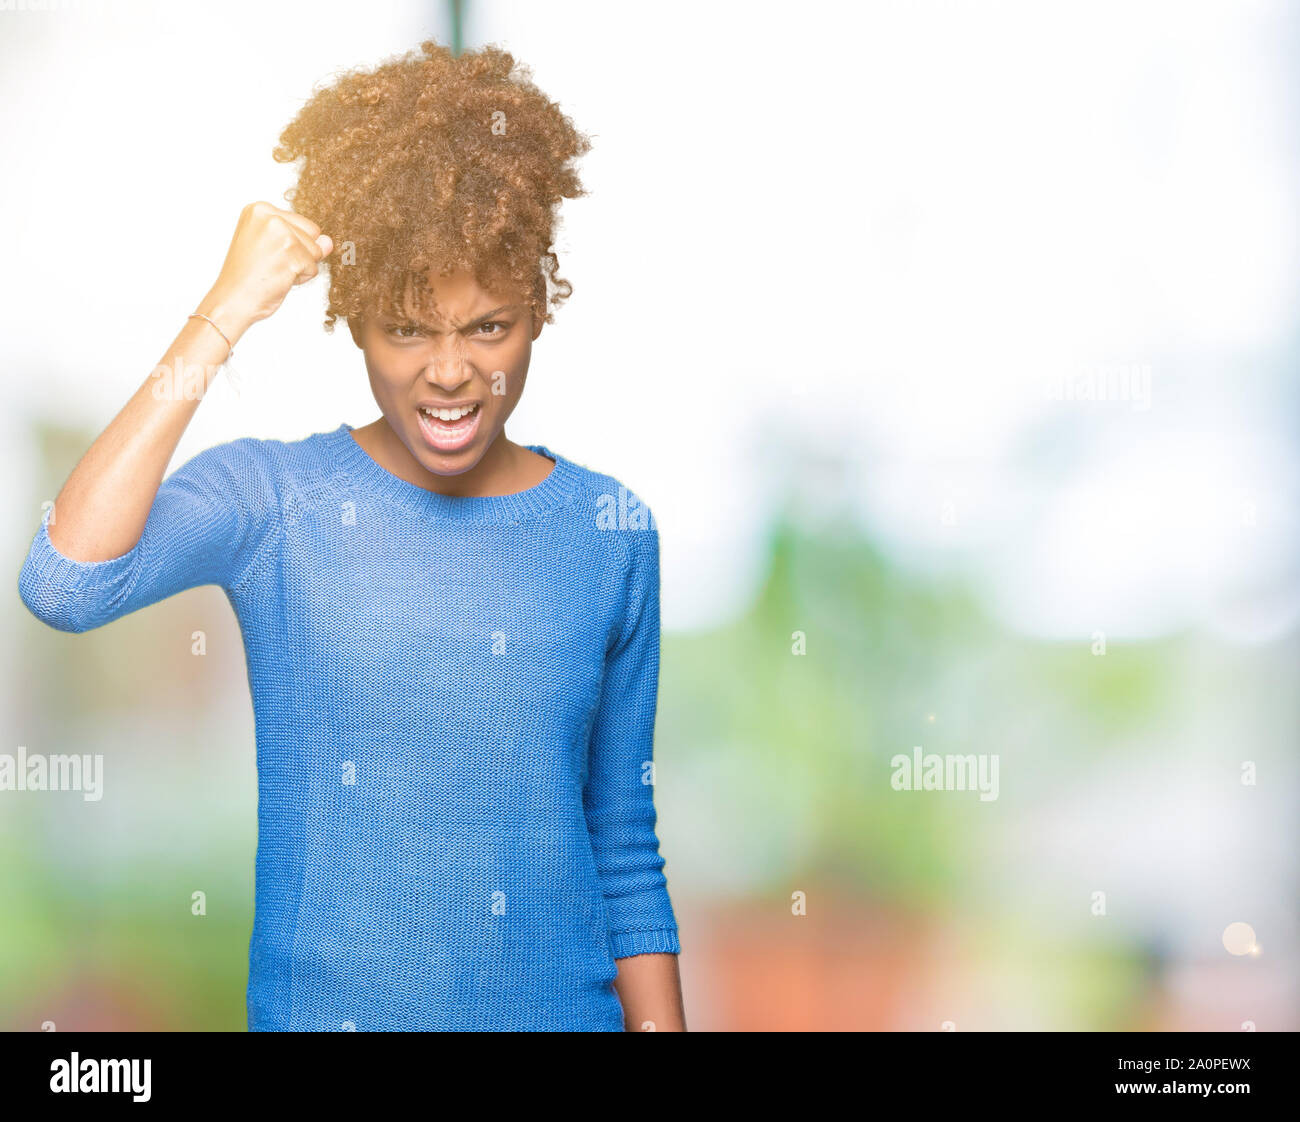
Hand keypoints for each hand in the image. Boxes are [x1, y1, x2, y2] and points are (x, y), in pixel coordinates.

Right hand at [197, 201, 332, 343]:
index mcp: (260, 209)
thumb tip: (328, 241)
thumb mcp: (274, 250)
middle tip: (271, 264)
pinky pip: (313, 268)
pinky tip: (278, 279)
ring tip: (274, 271)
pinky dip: (300, 279)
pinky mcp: (291, 252)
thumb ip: (303, 240)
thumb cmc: (248, 277)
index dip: (293, 245)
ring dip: (300, 267)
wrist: (232, 300)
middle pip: (313, 234)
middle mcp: (270, 215)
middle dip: (300, 254)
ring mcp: (281, 233)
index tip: (267, 254)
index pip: (304, 224)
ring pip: (316, 251)